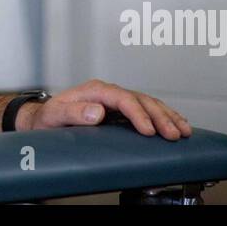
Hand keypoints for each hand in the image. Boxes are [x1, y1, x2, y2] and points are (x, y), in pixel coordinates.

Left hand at [16, 79, 190, 139]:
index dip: (137, 114)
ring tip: (183, 130)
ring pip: (148, 103)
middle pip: (140, 100)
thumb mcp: (54, 115)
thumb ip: (74, 112)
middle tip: (173, 134)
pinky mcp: (120, 110)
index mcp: (94, 90)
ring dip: (167, 116)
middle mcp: (108, 92)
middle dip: (160, 117)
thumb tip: (97, 112)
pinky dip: (164, 116)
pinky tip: (177, 123)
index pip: (122, 98)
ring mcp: (116, 100)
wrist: (42, 120)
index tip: (148, 130)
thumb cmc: (47, 118)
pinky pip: (147, 109)